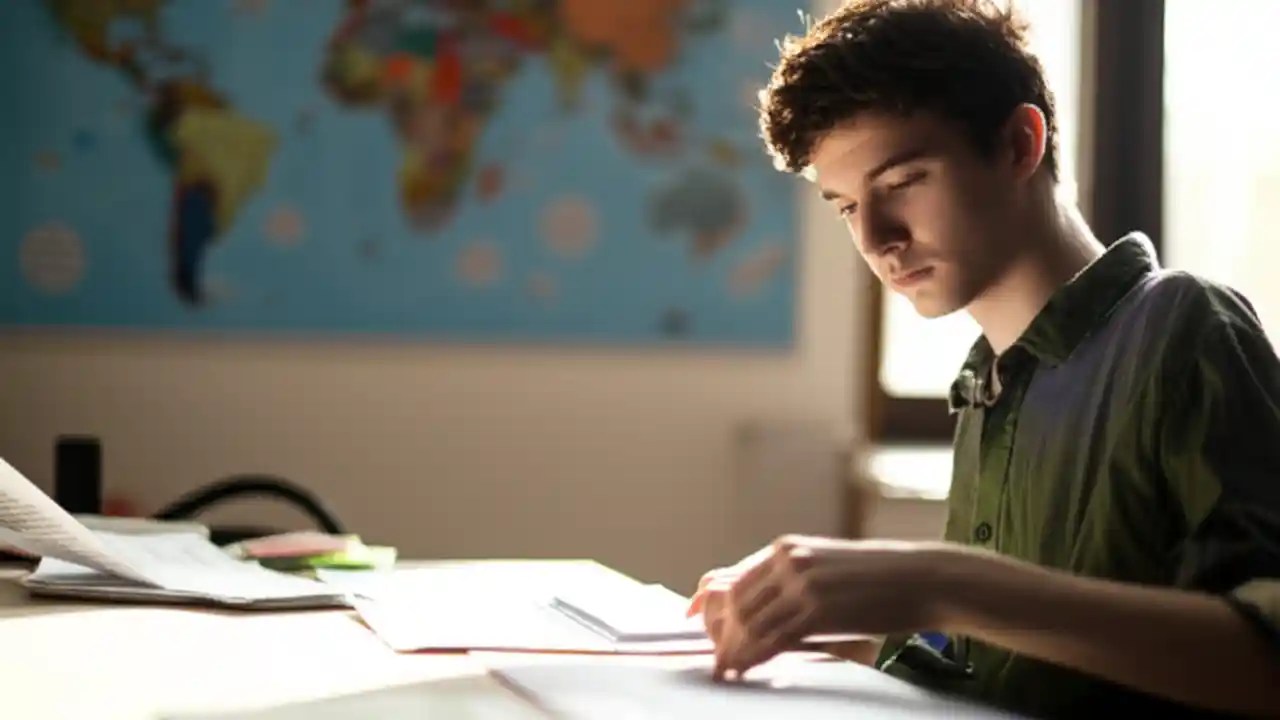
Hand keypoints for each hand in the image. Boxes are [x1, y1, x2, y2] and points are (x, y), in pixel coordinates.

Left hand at [692, 535, 957, 679]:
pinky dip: (750, 657)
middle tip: (717, 660)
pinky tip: (743, 669)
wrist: (922, 578)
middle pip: (733, 602)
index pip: (731, 577)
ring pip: (748, 622)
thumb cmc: (880, 579)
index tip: (690, 619)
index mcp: (787, 548)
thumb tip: (762, 610)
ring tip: (726, 670)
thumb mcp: (828, 568)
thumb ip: (792, 581)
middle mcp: (788, 560)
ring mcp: (802, 584)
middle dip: (719, 633)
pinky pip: (770, 639)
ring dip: (731, 650)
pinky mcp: (817, 610)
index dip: (705, 601)